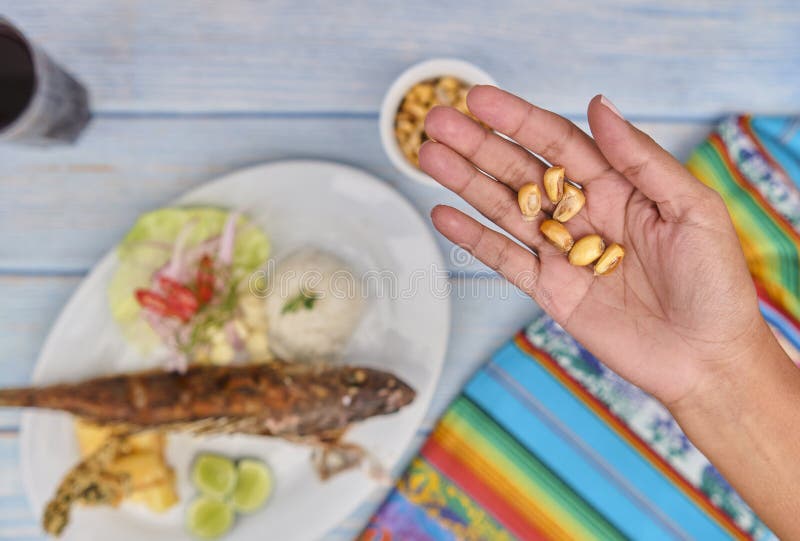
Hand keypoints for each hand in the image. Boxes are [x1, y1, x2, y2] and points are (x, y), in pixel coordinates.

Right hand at [421, 86, 772, 405]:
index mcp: (618, 187)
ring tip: (428, 157)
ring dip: (466, 183)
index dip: (519, 119)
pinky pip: (504, 259)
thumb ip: (641, 158)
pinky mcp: (550, 291)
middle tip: (437, 121)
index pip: (559, 143)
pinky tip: (444, 214)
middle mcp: (584, 214)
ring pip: (504, 209)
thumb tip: (599, 104)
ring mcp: (562, 253)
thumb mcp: (692, 209)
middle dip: (478, 145)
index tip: (480, 99)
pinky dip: (473, 238)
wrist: (706, 359)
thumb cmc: (714, 282)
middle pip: (521, 170)